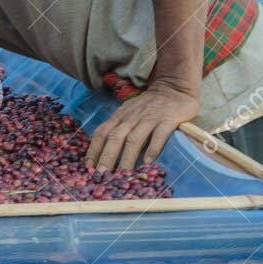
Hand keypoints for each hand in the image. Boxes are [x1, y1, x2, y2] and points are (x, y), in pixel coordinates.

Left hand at [86, 82, 200, 171]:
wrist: (173, 88)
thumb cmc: (148, 106)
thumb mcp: (128, 113)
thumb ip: (119, 128)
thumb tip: (105, 152)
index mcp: (119, 116)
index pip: (102, 133)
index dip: (94, 149)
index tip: (89, 166)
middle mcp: (131, 117)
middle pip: (115, 137)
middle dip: (107, 156)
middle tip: (102, 174)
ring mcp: (149, 118)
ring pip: (135, 139)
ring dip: (127, 157)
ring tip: (123, 174)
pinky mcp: (168, 119)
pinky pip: (159, 135)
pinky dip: (153, 148)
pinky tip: (148, 162)